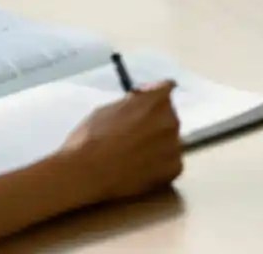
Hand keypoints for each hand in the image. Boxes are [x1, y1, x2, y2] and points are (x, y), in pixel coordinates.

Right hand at [57, 81, 183, 204]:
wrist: (87, 174)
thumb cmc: (90, 139)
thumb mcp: (107, 110)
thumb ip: (130, 105)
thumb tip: (137, 104)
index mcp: (155, 99)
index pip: (166, 87)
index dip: (154, 96)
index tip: (146, 104)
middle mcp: (171, 119)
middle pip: (168, 117)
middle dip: (155, 123)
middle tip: (135, 137)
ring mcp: (175, 145)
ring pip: (170, 142)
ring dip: (157, 146)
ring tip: (134, 158)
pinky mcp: (175, 168)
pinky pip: (170, 164)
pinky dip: (159, 167)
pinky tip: (139, 172)